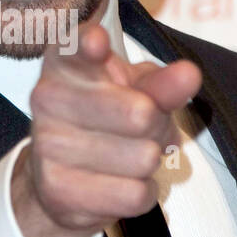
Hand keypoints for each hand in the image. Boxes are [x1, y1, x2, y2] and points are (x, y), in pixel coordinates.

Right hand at [19, 14, 201, 233]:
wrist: (61, 179)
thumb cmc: (106, 119)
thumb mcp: (138, 91)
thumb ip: (162, 84)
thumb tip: (188, 75)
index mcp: (67, 62)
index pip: (75, 46)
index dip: (89, 44)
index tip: (99, 42)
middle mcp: (48, 97)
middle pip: (141, 114)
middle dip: (159, 127)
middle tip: (145, 128)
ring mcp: (47, 144)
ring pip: (143, 158)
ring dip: (150, 162)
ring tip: (129, 158)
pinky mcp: (57, 189)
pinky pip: (134, 194)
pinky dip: (142, 192)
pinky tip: (120, 184)